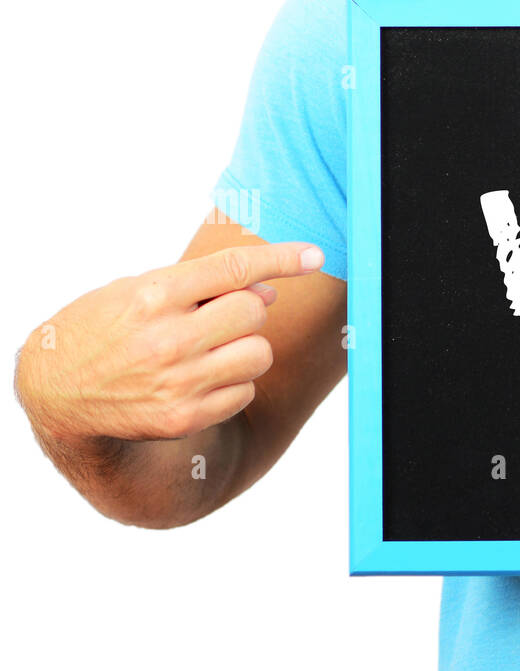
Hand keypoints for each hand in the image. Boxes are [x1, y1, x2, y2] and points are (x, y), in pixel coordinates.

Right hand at [16, 242, 322, 442]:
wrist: (55, 390)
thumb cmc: (103, 329)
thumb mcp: (136, 290)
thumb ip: (200, 288)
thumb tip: (267, 293)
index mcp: (154, 296)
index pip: (233, 269)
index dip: (281, 258)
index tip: (314, 254)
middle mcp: (169, 339)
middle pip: (254, 312)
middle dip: (248, 309)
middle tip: (220, 316)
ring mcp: (179, 382)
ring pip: (258, 355)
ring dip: (246, 347)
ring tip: (210, 349)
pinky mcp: (185, 417)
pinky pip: (245, 392)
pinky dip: (234, 382)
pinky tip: (201, 378)